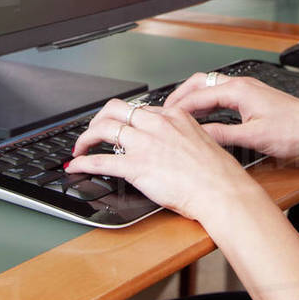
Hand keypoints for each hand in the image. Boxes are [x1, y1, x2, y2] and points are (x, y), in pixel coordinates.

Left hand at [67, 98, 257, 221]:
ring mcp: (145, 143)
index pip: (141, 108)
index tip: (121, 126)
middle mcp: (156, 124)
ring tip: (80, 146)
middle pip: (116, 109)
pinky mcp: (136, 166)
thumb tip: (171, 144)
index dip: (126, 118)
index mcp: (174, 116)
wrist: (222, 191)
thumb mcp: (202, 140)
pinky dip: (83, 162)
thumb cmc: (218, 174)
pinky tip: (76, 166)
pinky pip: (101, 160)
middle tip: (94, 130)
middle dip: (99, 118)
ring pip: (104, 128)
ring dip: (86, 137)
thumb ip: (182, 136)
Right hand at [162, 72, 298, 165]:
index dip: (178, 107)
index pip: (198, 95)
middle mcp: (242, 85)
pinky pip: (222, 94)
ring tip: (178, 113)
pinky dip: (207, 102)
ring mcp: (248, 90)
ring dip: (194, 98)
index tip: (163, 117)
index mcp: (239, 90)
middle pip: (201, 83)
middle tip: (165, 110)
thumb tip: (199, 136)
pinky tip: (204, 115)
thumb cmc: (294, 131)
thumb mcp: (254, 137)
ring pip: (211, 87)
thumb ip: (223, 134)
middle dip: (181, 95)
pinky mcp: (253, 98)